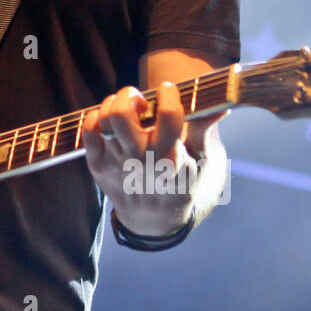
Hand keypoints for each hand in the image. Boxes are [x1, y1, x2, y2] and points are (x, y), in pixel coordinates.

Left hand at [81, 82, 194, 236]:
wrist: (154, 221)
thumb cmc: (183, 185)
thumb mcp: (203, 162)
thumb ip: (205, 130)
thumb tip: (222, 104)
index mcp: (171, 159)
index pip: (168, 116)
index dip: (169, 94)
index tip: (168, 88)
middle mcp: (140, 160)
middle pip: (122, 115)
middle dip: (130, 95)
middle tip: (140, 99)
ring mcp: (116, 164)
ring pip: (104, 119)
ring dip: (114, 103)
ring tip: (127, 108)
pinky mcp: (98, 166)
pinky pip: (88, 131)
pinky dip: (95, 117)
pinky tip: (110, 120)